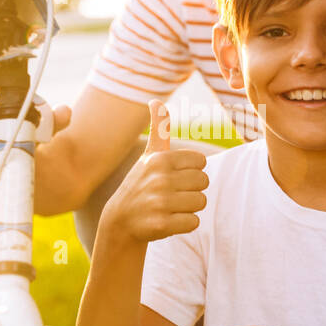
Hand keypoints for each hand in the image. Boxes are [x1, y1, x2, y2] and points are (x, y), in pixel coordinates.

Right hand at [99, 100, 207, 243]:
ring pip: (201, 202)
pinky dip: (185, 224)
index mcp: (160, 159)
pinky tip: (168, 221)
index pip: (201, 162)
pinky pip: (194, 222)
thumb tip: (154, 100)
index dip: (191, 171)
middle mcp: (159, 179)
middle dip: (192, 190)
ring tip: (170, 207)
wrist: (121, 221)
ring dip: (189, 207)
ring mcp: (159, 202)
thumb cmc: (141, 184)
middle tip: (172, 194)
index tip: (174, 177)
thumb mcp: (149, 156)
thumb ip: (159, 129)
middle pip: (204, 182)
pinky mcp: (161, 224)